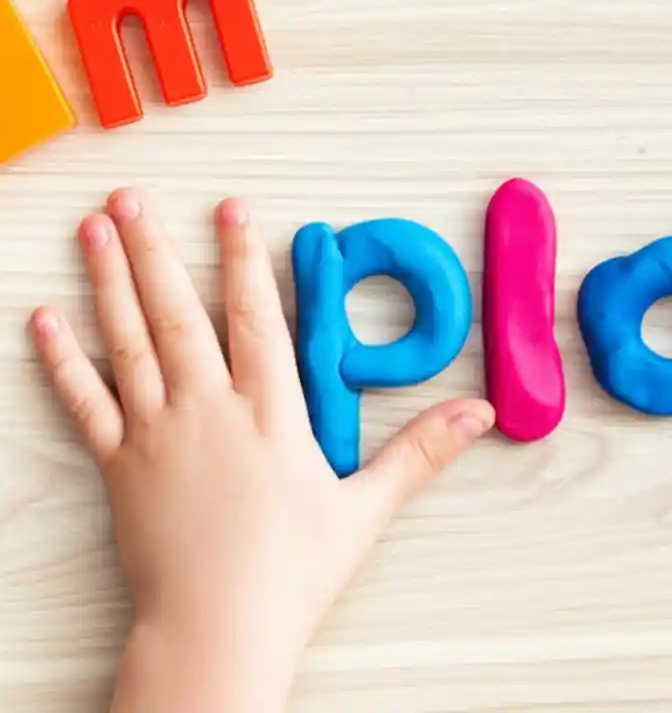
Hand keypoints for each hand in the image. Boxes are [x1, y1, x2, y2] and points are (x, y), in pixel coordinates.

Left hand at [29, 189, 493, 711]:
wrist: (216, 625)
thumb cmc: (291, 572)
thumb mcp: (367, 508)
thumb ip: (420, 452)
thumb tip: (477, 413)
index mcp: (271, 413)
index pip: (256, 317)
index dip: (244, 259)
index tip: (232, 210)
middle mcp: (209, 409)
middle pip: (178, 313)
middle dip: (156, 250)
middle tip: (132, 197)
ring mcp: (157, 433)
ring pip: (126, 340)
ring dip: (108, 280)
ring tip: (95, 229)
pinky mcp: (119, 466)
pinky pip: (85, 402)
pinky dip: (62, 359)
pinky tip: (44, 320)